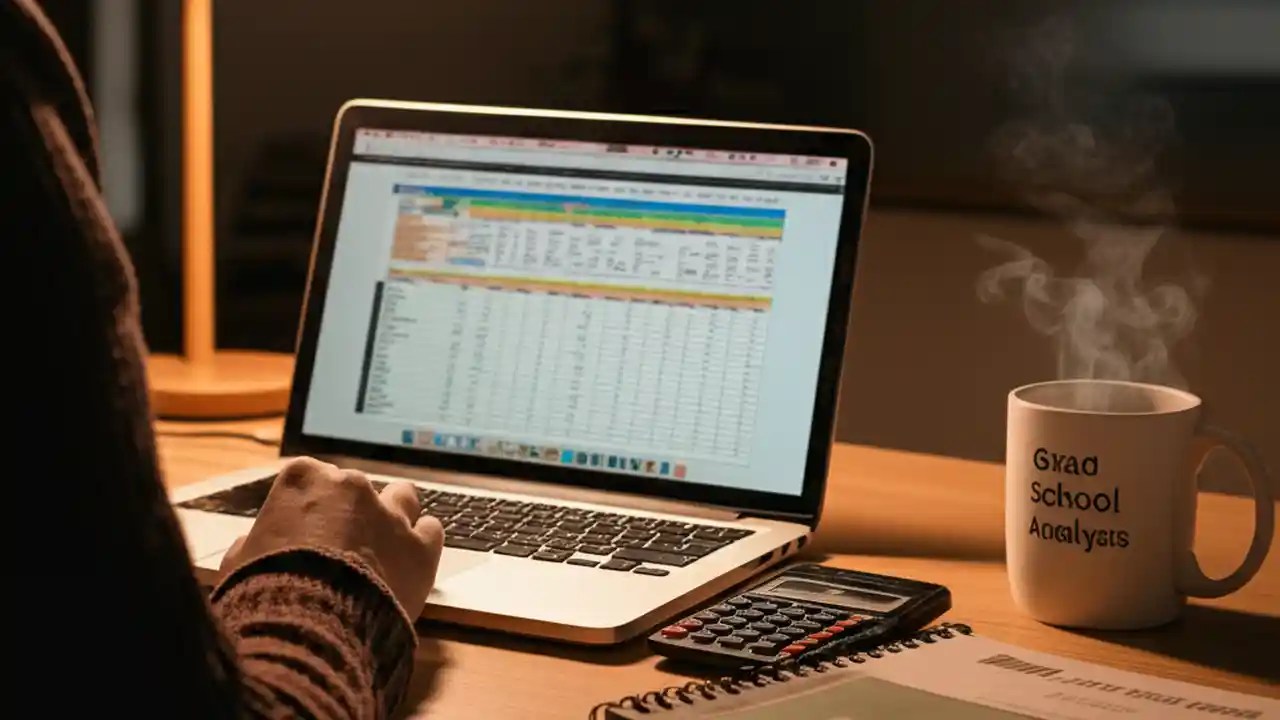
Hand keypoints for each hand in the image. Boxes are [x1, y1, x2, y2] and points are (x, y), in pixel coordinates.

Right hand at [220, 457, 443, 613]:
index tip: (307, 528)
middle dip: (350, 512)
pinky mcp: (422, 547)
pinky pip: (432, 530)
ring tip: (383, 547)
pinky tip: (411, 562)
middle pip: (356, 488)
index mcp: (303, 479)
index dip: (310, 505)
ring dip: (394, 516)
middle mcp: (351, 486)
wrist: (309, 633)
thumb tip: (252, 544)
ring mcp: (390, 514)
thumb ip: (252, 543)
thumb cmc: (264, 595)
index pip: (312, 476)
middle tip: (340, 547)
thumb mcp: (239, 564)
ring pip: (403, 497)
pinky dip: (422, 544)